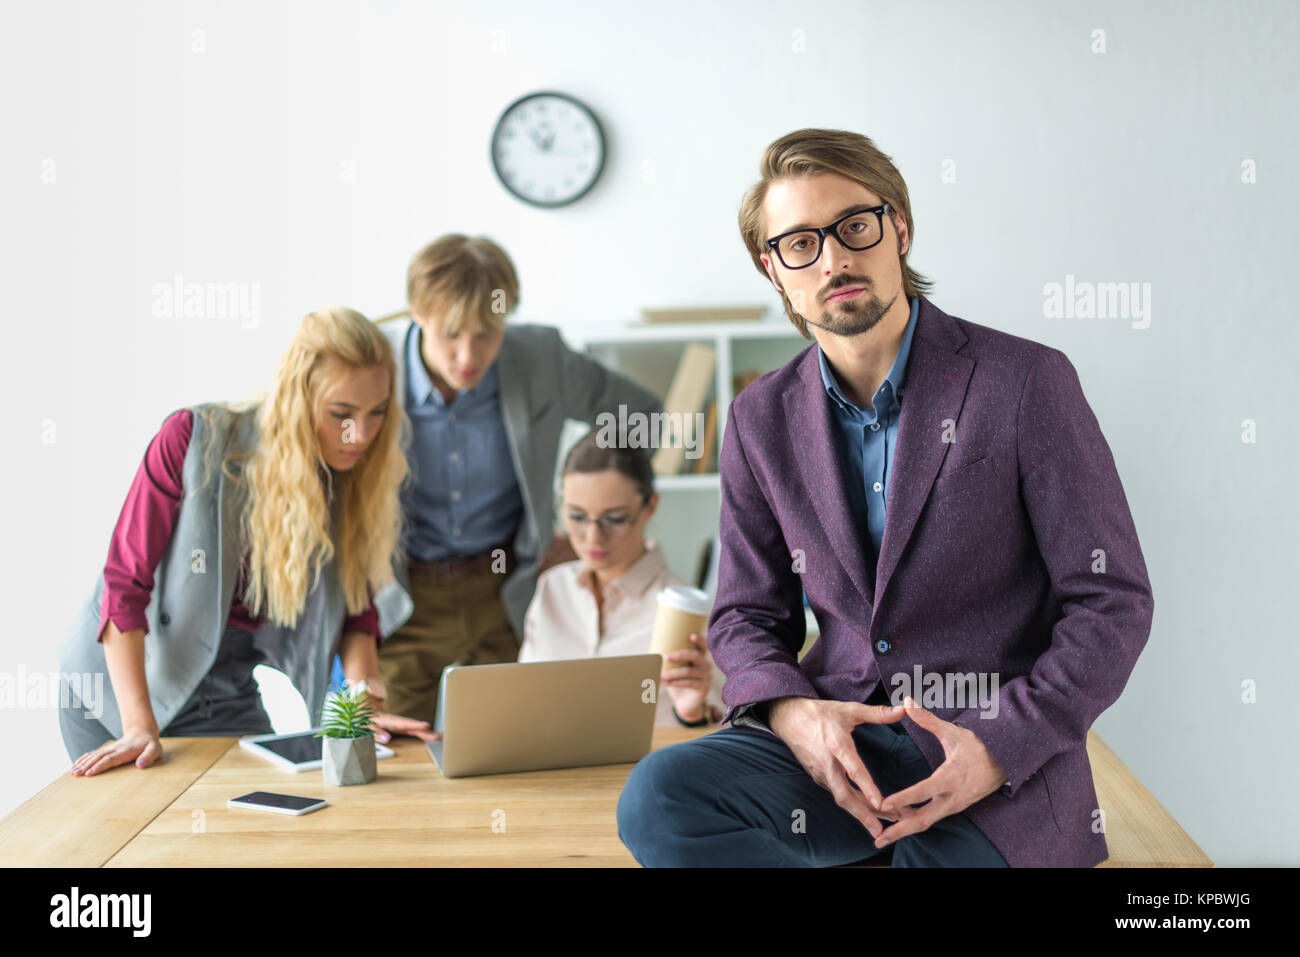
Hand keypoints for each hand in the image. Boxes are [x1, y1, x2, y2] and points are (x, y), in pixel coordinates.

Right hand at [70, 728, 163, 775]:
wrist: (143, 733)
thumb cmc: (150, 745)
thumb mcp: (155, 749)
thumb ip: (149, 756)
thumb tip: (140, 765)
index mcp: (125, 751)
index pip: (110, 759)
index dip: (99, 766)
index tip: (89, 773)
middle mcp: (115, 749)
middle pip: (99, 757)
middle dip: (87, 765)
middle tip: (76, 774)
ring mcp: (109, 748)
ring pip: (94, 755)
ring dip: (83, 763)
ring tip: (73, 771)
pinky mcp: (106, 750)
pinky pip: (93, 754)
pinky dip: (83, 758)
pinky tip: (76, 764)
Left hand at [365, 701, 438, 742]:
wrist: (365, 711)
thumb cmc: (365, 719)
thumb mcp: (367, 727)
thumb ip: (377, 733)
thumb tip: (388, 739)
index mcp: (389, 721)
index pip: (404, 723)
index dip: (415, 725)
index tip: (426, 725)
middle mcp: (396, 722)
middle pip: (412, 726)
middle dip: (424, 731)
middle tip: (436, 736)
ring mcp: (399, 724)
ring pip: (414, 728)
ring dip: (425, 732)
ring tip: (436, 737)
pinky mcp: (399, 726)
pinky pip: (411, 729)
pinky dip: (420, 732)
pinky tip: (427, 736)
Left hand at [661, 633, 711, 722]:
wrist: (685, 703)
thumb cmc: (678, 682)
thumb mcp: (675, 669)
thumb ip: (669, 661)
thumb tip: (650, 654)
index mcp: (700, 657)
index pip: (703, 646)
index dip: (699, 640)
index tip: (691, 635)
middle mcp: (706, 665)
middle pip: (696, 656)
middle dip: (680, 655)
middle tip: (666, 657)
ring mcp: (706, 676)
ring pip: (689, 671)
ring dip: (673, 673)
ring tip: (661, 676)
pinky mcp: (704, 688)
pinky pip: (689, 683)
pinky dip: (677, 682)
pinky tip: (668, 683)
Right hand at [767, 696, 906, 839]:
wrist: (788, 717)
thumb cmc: (820, 713)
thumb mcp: (848, 709)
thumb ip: (876, 713)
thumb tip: (902, 709)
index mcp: (836, 743)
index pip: (853, 769)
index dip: (867, 787)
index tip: (881, 803)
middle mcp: (827, 762)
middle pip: (844, 795)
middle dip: (863, 815)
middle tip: (882, 831)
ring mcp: (821, 773)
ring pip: (842, 798)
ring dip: (862, 813)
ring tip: (884, 825)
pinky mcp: (818, 778)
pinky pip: (837, 794)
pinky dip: (852, 806)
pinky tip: (867, 812)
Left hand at [873, 696, 1007, 848]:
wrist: (1006, 763)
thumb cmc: (979, 746)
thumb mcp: (954, 733)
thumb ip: (928, 720)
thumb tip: (907, 702)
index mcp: (951, 778)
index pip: (924, 791)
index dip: (903, 798)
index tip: (884, 804)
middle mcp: (952, 797)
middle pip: (923, 820)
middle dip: (900, 831)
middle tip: (878, 839)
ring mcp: (954, 806)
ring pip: (926, 822)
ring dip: (904, 830)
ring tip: (881, 837)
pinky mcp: (954, 808)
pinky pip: (931, 819)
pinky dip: (913, 823)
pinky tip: (896, 822)